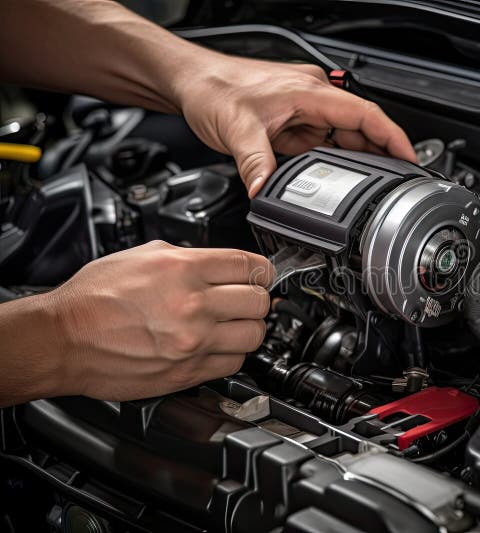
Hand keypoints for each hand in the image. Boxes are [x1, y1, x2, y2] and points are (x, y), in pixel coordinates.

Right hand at [46, 241, 273, 400]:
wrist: (62, 340)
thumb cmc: (91, 299)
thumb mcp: (141, 257)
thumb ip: (187, 258)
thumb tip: (218, 263)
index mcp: (184, 270)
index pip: (251, 265)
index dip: (261, 269)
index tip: (261, 274)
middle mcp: (194, 305)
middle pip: (259, 301)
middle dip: (256, 298)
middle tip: (246, 299)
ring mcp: (193, 342)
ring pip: (254, 335)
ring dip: (247, 328)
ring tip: (232, 324)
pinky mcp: (188, 372)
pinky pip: (233, 364)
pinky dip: (231, 355)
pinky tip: (217, 346)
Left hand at [176, 56, 416, 196]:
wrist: (189, 79)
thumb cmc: (213, 86)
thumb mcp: (236, 129)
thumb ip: (256, 165)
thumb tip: (266, 194)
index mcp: (309, 91)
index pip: (366, 114)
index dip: (393, 138)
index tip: (411, 159)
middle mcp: (312, 96)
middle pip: (360, 128)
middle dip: (380, 155)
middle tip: (394, 184)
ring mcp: (304, 109)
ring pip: (343, 137)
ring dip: (356, 159)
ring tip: (369, 186)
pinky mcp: (293, 121)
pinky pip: (323, 143)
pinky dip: (332, 160)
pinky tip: (333, 177)